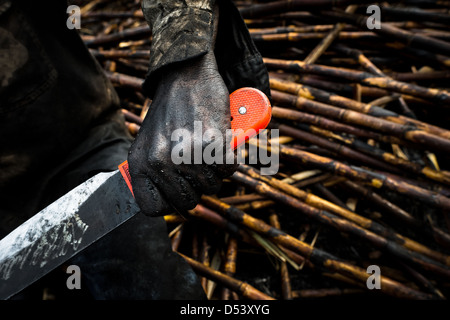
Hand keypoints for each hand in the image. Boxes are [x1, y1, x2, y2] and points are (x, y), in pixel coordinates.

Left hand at [128, 51, 237, 215]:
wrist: (185, 76)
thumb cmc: (169, 113)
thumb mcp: (148, 143)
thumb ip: (151, 174)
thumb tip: (164, 204)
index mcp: (141, 164)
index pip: (153, 208)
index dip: (170, 202)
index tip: (178, 190)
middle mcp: (161, 162)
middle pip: (189, 202)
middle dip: (196, 187)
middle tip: (196, 165)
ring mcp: (187, 154)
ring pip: (212, 187)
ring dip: (214, 171)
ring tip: (205, 148)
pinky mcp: (213, 143)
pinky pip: (229, 170)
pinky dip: (229, 158)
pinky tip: (219, 142)